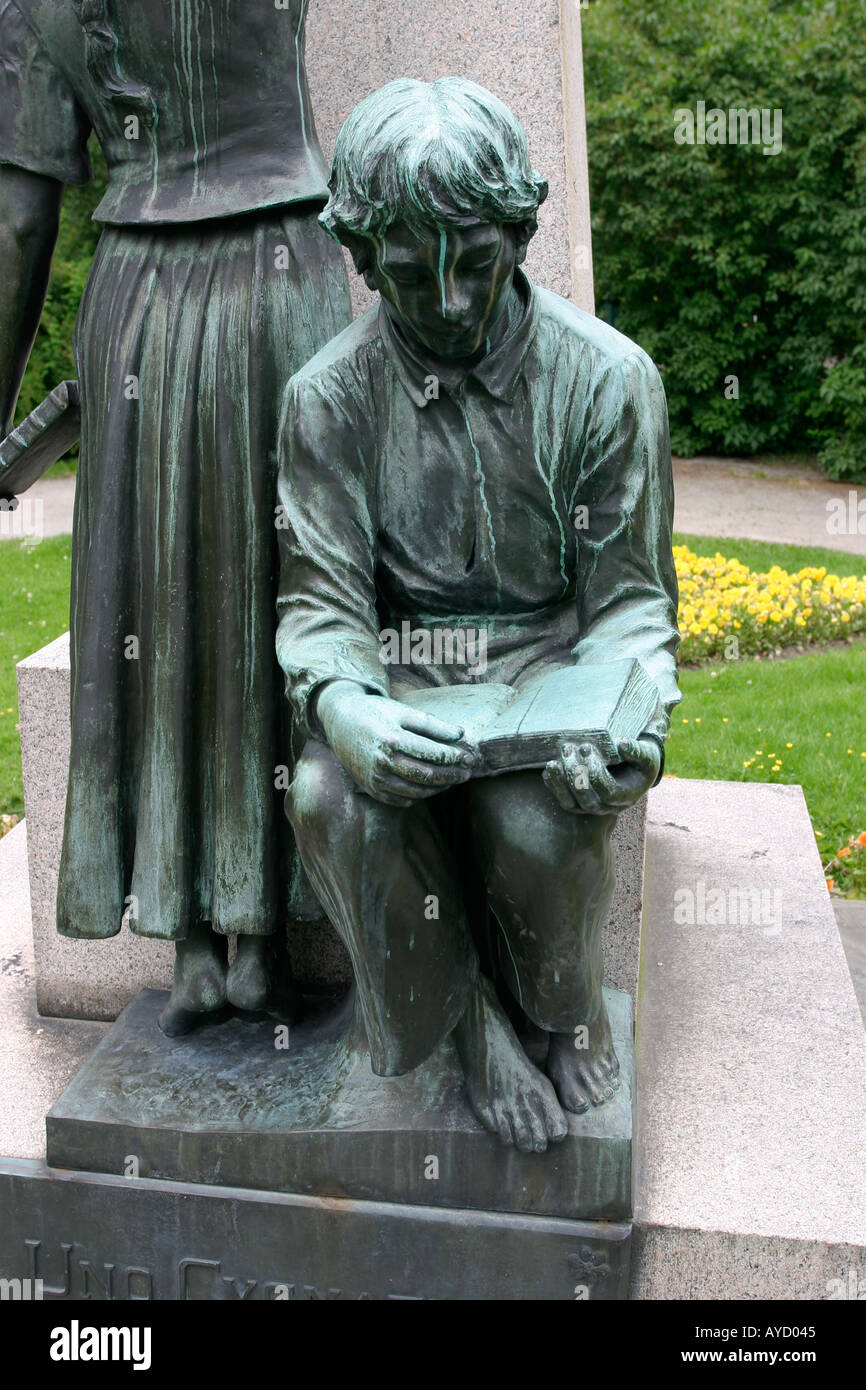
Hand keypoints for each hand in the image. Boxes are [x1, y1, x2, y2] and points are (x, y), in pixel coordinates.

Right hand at [315, 681, 479, 806]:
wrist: (339, 721)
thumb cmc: (374, 712)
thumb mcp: (402, 711)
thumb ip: (432, 724)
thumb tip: (460, 734)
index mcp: (393, 740)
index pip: (434, 755)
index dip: (455, 757)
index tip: (470, 757)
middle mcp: (383, 763)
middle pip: (428, 776)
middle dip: (452, 776)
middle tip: (468, 773)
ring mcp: (376, 779)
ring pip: (417, 791)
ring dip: (439, 788)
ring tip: (453, 780)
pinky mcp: (371, 789)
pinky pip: (402, 800)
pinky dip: (420, 795)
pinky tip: (431, 787)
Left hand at [543, 737, 659, 814]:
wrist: (634, 770)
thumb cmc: (641, 761)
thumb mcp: (646, 755)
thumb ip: (637, 751)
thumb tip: (621, 744)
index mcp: (626, 797)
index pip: (608, 791)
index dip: (595, 771)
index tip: (586, 748)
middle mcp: (607, 807)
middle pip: (588, 800)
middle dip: (575, 774)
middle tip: (568, 749)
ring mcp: (591, 807)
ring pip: (571, 804)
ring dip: (560, 784)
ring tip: (553, 762)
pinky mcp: (578, 803)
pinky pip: (563, 799)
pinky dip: (553, 786)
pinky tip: (548, 770)